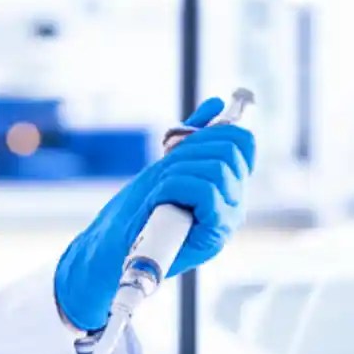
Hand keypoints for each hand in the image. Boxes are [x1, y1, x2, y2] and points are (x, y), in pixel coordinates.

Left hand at [54, 97, 255, 331]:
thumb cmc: (137, 210)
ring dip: (174, 173)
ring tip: (158, 196)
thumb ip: (194, 138)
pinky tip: (159, 204)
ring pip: (216, 168)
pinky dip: (173, 189)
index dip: (213, 131)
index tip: (180, 144)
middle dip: (188, 151)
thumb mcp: (167, 166)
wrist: (111, 249)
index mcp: (227, 184)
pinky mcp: (214, 236)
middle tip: (162, 175)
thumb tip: (217, 104)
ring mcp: (227, 220)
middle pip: (230, 149)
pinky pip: (205, 192)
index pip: (242, 141)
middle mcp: (234, 202)